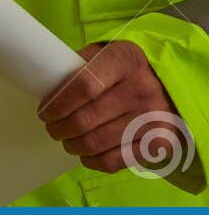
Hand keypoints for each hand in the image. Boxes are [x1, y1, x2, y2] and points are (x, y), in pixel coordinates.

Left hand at [38, 40, 182, 172]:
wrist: (169, 88)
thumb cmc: (122, 70)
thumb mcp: (103, 53)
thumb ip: (77, 64)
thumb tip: (44, 84)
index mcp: (124, 60)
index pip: (83, 85)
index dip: (57, 103)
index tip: (44, 112)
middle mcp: (142, 89)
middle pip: (85, 119)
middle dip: (59, 128)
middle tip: (52, 128)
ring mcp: (153, 119)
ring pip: (95, 143)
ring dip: (72, 145)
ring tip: (66, 139)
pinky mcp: (158, 143)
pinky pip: (114, 161)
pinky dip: (92, 161)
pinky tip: (85, 153)